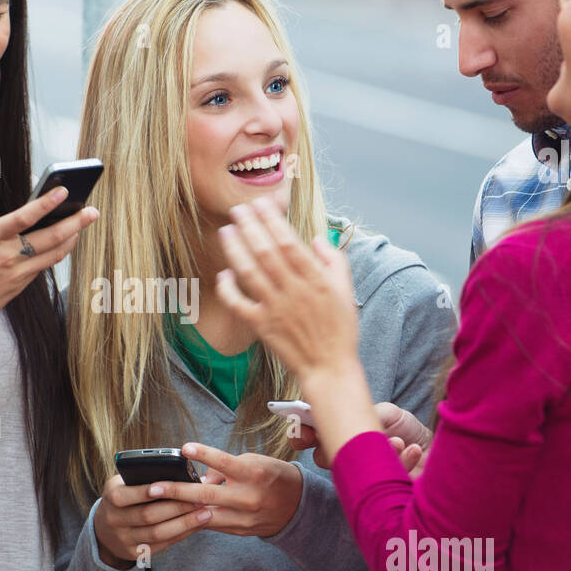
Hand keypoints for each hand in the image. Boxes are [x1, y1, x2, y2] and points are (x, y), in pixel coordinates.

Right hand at [0, 186, 98, 326]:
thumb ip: (1, 231)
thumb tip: (30, 220)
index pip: (25, 215)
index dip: (47, 202)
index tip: (64, 190)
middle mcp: (7, 254)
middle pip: (51, 236)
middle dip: (76, 222)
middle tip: (91, 212)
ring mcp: (16, 273)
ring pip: (54, 254)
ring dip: (71, 239)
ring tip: (80, 227)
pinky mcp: (19, 288)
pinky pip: (42, 267)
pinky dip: (54, 254)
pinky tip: (61, 245)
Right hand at [93, 474, 212, 569]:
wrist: (105, 529)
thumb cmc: (124, 497)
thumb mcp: (124, 483)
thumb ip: (144, 478)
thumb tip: (179, 472)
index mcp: (111, 497)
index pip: (129, 495)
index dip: (148, 492)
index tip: (174, 485)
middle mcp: (114, 520)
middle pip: (148, 515)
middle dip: (177, 507)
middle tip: (201, 498)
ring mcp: (124, 539)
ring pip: (158, 533)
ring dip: (184, 523)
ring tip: (205, 513)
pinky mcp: (135, 554)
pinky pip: (163, 544)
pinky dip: (182, 534)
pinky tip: (197, 525)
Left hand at [138, 443, 303, 538]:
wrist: (297, 506)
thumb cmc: (272, 477)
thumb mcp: (254, 462)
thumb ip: (226, 468)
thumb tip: (201, 477)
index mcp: (253, 473)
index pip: (224, 462)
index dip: (203, 454)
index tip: (184, 448)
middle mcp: (248, 497)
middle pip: (207, 495)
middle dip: (177, 492)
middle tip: (154, 488)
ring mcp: (244, 517)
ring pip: (205, 516)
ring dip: (179, 511)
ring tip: (157, 505)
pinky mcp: (240, 531)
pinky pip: (212, 525)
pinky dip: (193, 519)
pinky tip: (175, 516)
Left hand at [214, 197, 357, 382]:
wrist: (329, 366)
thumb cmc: (340, 328)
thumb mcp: (346, 290)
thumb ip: (334, 260)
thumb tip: (317, 238)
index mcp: (315, 279)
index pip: (289, 242)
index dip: (272, 221)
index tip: (261, 204)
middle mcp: (293, 291)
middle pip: (266, 252)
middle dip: (249, 227)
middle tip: (237, 209)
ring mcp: (275, 308)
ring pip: (250, 273)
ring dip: (235, 250)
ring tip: (225, 231)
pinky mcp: (262, 326)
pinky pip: (239, 304)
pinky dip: (228, 289)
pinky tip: (223, 274)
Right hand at [287, 406, 428, 471]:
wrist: (435, 450)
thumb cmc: (407, 430)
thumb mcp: (388, 413)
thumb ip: (367, 413)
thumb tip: (350, 420)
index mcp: (341, 434)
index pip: (310, 437)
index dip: (302, 434)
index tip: (305, 431)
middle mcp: (346, 457)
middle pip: (323, 457)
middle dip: (334, 448)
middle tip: (351, 441)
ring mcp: (360, 476)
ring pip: (353, 471)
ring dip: (375, 452)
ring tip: (397, 441)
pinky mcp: (380, 491)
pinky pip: (382, 482)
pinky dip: (402, 460)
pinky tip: (414, 450)